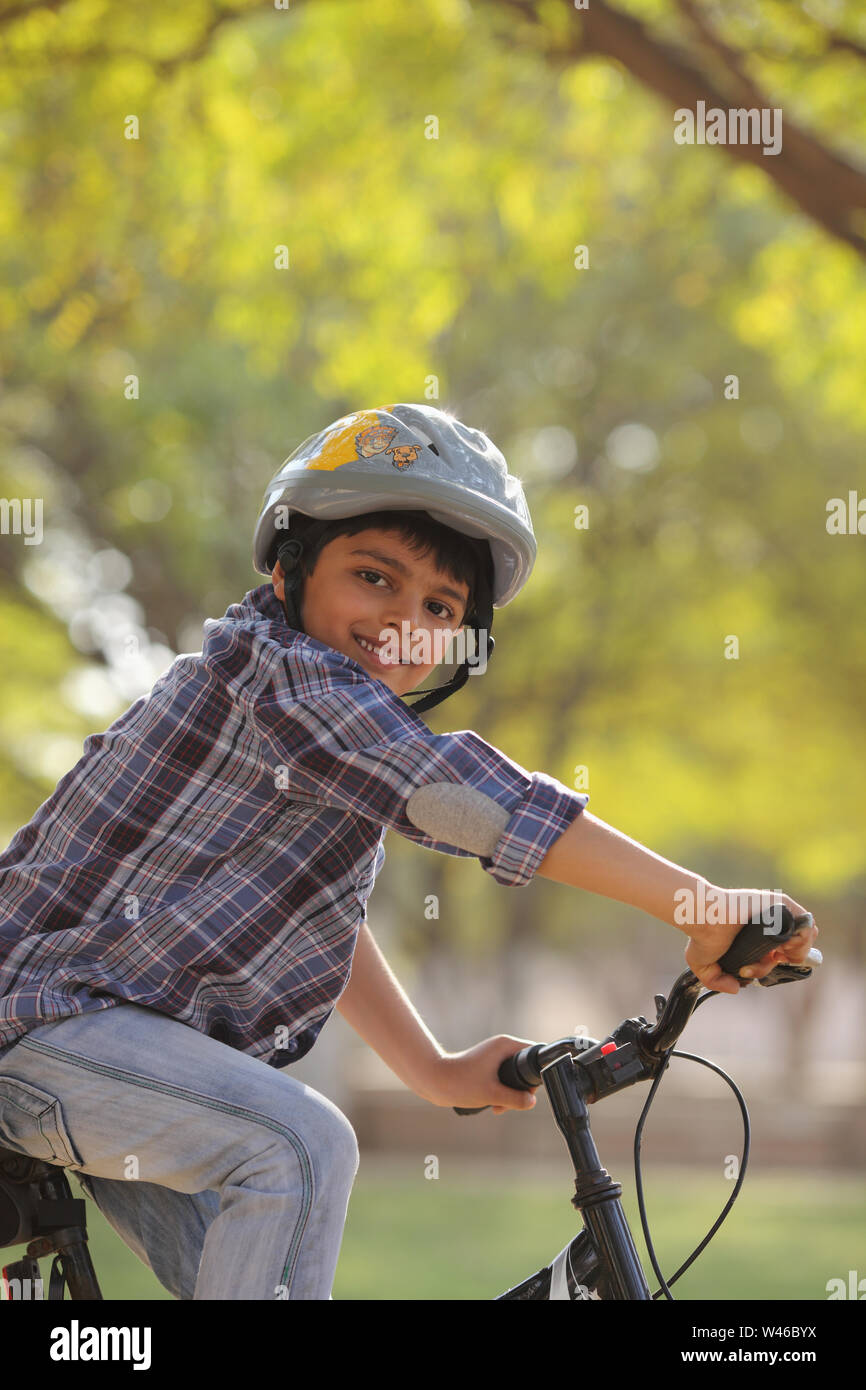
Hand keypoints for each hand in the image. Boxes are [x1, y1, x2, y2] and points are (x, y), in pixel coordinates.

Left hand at [422, 1034, 538, 1114]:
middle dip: (519, 1089)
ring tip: (498, 1107)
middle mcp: (500, 1046)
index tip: (528, 1092)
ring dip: (509, 1093)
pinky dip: (501, 1091)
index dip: (535, 1074)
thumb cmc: (461, 1084)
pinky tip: (494, 1105)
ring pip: (513, 1075)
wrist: (435, 1081)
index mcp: (505, 1045)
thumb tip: (532, 1102)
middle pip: (524, 1068)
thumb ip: (516, 1099)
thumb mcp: (493, 1094)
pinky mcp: (486, 1064)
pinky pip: (503, 1077)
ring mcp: (493, 1055)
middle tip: (509, 1104)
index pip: (532, 1053)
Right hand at [684, 888, 818, 995]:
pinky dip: (802, 939)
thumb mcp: (704, 966)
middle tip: (765, 961)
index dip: (776, 963)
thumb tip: (736, 988)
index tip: (762, 964)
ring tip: (774, 955)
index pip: (781, 952)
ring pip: (804, 937)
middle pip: (794, 947)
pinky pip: (805, 924)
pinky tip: (783, 946)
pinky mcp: (780, 904)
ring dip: (794, 952)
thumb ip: (717, 981)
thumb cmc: (701, 937)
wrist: (703, 918)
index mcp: (756, 936)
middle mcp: (768, 924)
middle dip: (784, 962)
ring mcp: (776, 913)